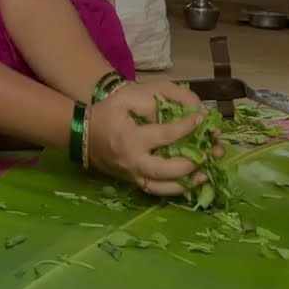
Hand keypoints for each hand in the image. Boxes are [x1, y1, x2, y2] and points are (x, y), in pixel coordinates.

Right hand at [85, 81, 222, 196]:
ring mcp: (132, 175)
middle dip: (189, 164)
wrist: (82, 133)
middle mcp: (132, 161)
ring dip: (186, 184)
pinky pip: (155, 191)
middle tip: (206, 154)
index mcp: (131, 138)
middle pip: (165, 170)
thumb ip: (154, 101)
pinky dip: (174, 190)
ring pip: (162, 188)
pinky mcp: (132, 182)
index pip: (165, 135)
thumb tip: (183, 110)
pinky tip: (190, 183)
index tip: (200, 118)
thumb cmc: (107, 112)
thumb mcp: (127, 98)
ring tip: (204, 175)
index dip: (186, 127)